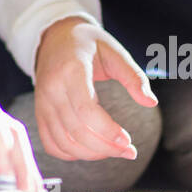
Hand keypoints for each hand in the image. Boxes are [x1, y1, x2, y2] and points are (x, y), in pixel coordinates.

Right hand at [0, 85, 44, 191]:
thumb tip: (4, 173)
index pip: (9, 138)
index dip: (21, 165)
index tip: (28, 189)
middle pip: (17, 136)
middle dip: (29, 168)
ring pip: (15, 137)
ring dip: (23, 167)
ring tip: (27, 191)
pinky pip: (1, 137)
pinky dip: (6, 158)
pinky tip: (6, 176)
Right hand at [32, 17, 157, 161]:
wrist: (54, 37)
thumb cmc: (87, 43)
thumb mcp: (114, 51)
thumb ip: (133, 76)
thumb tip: (151, 102)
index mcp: (71, 70)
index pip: (86, 110)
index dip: (107, 131)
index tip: (128, 140)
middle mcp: (52, 89)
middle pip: (77, 131)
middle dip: (106, 148)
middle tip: (129, 151)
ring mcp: (42, 103)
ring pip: (64, 142)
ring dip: (92, 154)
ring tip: (114, 151)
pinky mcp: (40, 113)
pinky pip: (52, 144)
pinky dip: (71, 154)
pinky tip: (91, 150)